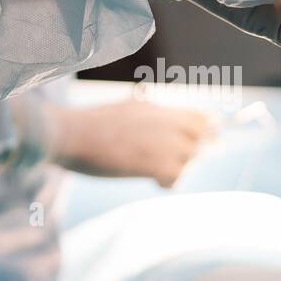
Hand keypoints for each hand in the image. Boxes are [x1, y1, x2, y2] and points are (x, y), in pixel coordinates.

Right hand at [48, 100, 212, 186]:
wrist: (71, 135)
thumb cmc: (92, 123)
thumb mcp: (125, 107)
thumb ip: (145, 106)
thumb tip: (146, 97)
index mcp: (159, 108)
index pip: (202, 117)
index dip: (207, 129)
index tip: (209, 137)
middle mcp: (166, 123)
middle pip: (202, 139)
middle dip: (197, 151)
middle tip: (181, 160)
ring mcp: (163, 143)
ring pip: (190, 160)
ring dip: (177, 168)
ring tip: (156, 171)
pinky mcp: (155, 165)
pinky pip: (175, 178)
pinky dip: (166, 182)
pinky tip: (152, 180)